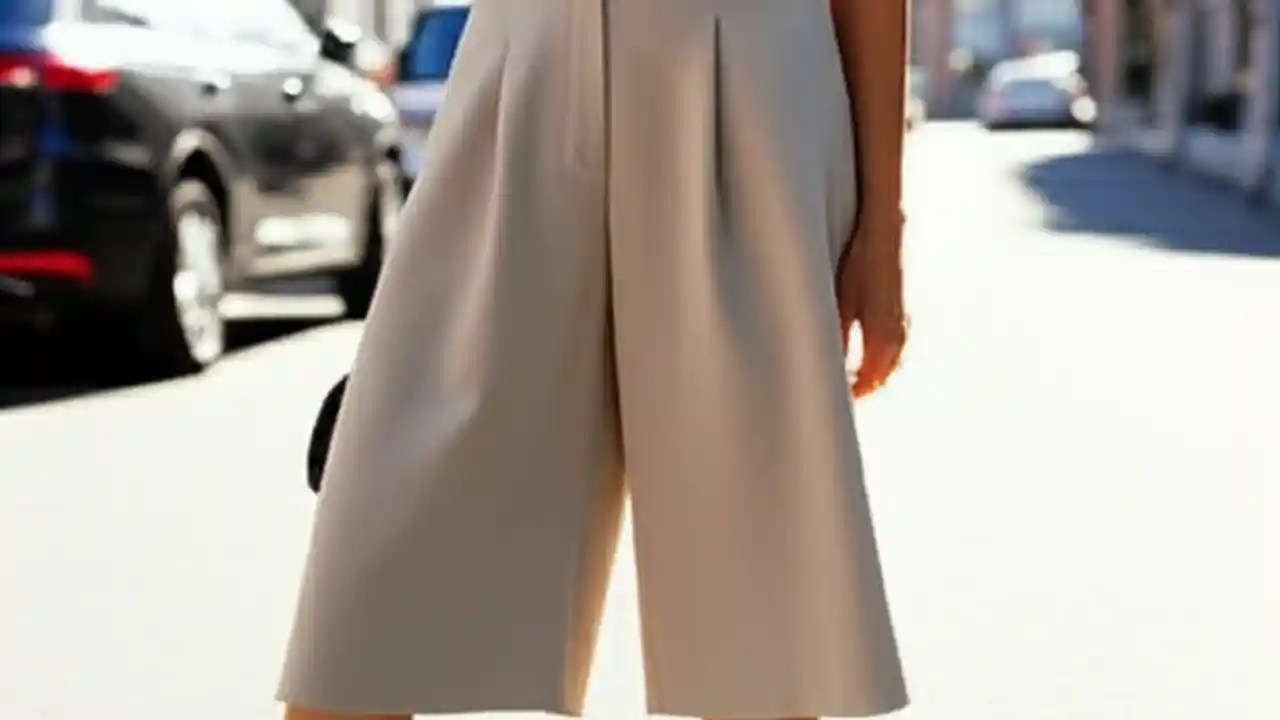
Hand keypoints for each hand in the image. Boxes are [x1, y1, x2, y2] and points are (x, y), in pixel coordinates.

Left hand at [837, 216, 908, 397]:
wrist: (888, 232)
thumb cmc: (861, 263)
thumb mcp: (842, 303)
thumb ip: (838, 340)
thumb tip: (828, 368)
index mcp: (884, 339)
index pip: (868, 383)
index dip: (851, 395)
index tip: (831, 399)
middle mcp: (900, 337)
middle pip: (881, 378)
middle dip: (861, 387)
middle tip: (836, 393)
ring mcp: (906, 325)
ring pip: (890, 364)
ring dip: (871, 374)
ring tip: (846, 377)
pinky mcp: (905, 313)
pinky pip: (895, 348)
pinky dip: (879, 359)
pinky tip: (863, 353)